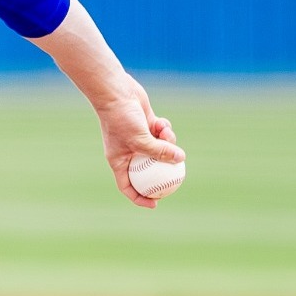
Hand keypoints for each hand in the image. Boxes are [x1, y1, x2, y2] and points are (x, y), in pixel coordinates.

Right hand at [94, 76, 184, 208]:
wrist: (116, 92)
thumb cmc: (120, 118)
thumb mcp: (140, 139)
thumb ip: (159, 151)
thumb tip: (180, 159)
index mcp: (119, 160)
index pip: (128, 186)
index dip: (140, 198)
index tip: (155, 204)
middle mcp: (128, 151)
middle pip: (147, 170)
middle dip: (162, 172)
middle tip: (177, 177)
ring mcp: (138, 138)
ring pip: (159, 149)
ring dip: (167, 143)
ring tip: (166, 135)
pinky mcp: (147, 125)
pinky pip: (161, 133)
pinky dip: (164, 129)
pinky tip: (162, 122)